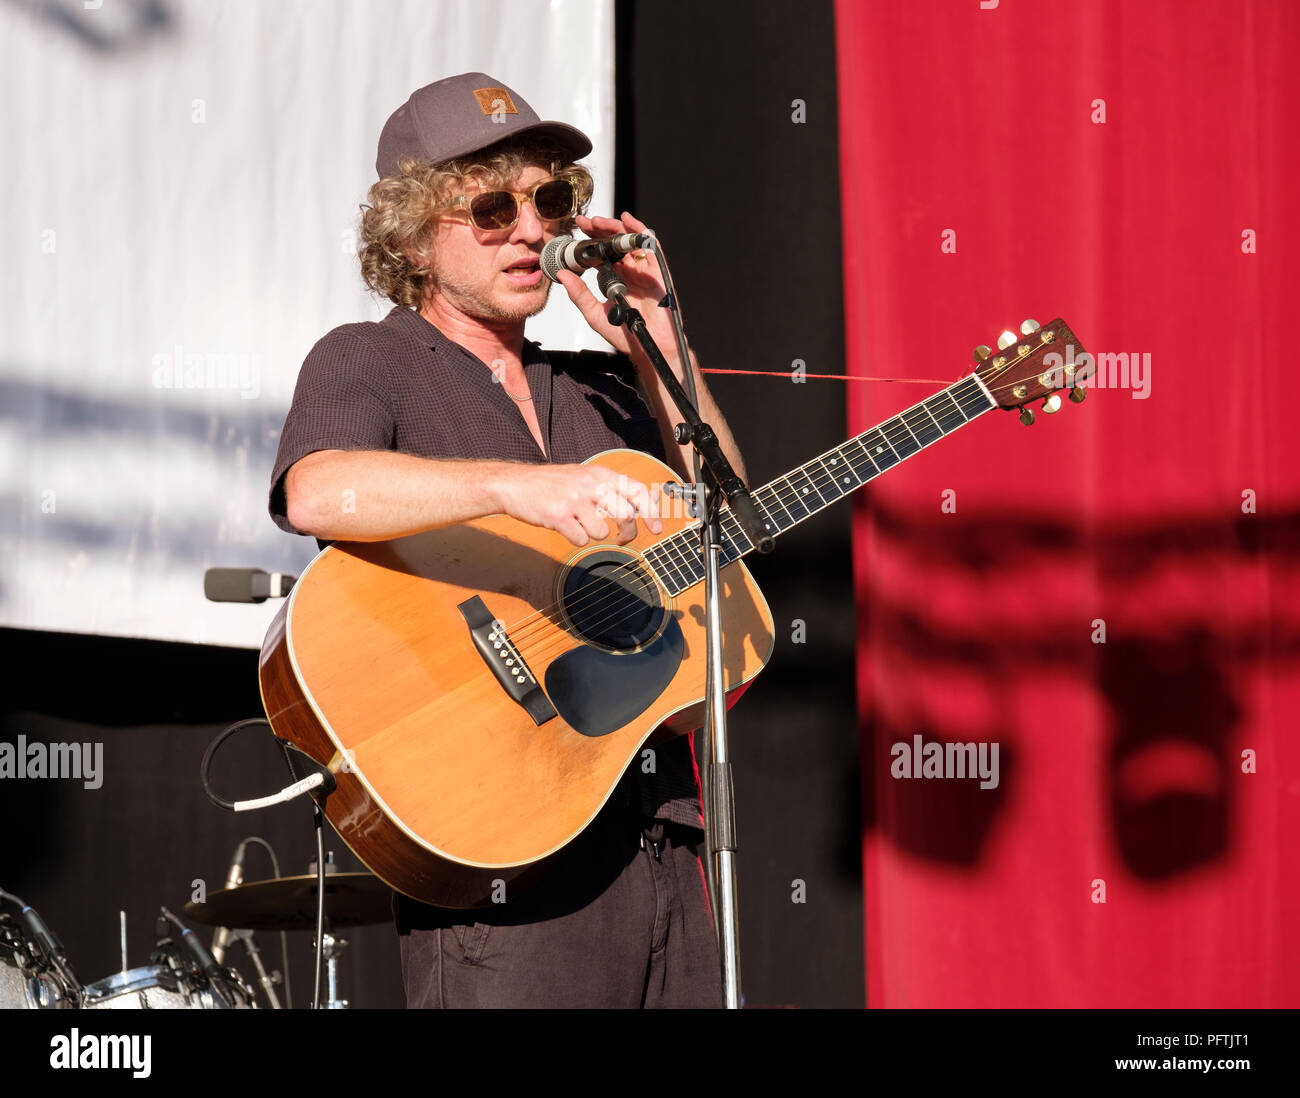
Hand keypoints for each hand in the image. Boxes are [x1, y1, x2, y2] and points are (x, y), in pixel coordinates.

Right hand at [494, 463, 662, 547]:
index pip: (636, 490)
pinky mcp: (559, 516)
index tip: (657, 528)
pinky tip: (564, 526)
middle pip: (626, 514)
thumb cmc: (551, 484)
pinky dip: (575, 538)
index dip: (651, 510)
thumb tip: (641, 502)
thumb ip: (610, 487)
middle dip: (628, 532)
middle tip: (623, 538)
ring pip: (602, 532)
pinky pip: (581, 540)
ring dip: (593, 534)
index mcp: (599, 474)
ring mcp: (574, 501)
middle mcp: (590, 485)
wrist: (514, 484)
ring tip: (578, 522)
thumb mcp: (583, 476)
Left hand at [555, 211, 685, 375]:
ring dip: (615, 228)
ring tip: (599, 222)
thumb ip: (579, 295)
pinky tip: (629, 221)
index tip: (576, 229)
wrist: (650, 348)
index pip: (602, 253)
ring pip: (630, 241)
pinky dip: (641, 231)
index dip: (590, 240)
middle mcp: (630, 272)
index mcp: (616, 279)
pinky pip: (651, 246)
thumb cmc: (627, 335)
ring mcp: (644, 271)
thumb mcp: (595, 314)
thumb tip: (562, 275)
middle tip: (585, 222)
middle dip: (600, 229)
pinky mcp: (657, 272)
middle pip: (615, 243)